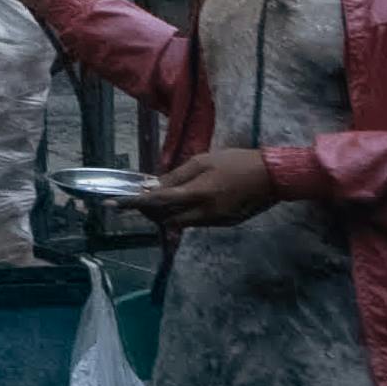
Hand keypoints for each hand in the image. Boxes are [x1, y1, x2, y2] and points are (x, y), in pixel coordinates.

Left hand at [138, 147, 281, 227]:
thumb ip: (176, 176)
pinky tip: (181, 204)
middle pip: (165, 219)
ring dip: (164, 215)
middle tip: (137, 201)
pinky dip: (182, 215)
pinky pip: (195, 223)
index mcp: (198, 193)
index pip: (157, 202)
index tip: (112, 204)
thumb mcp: (203, 160)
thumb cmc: (237, 161)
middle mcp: (204, 212)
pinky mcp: (224, 225)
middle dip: (147, 212)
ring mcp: (215, 222)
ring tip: (157, 201)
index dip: (132, 204)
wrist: (274, 176)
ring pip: (179, 223)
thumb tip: (151, 187)